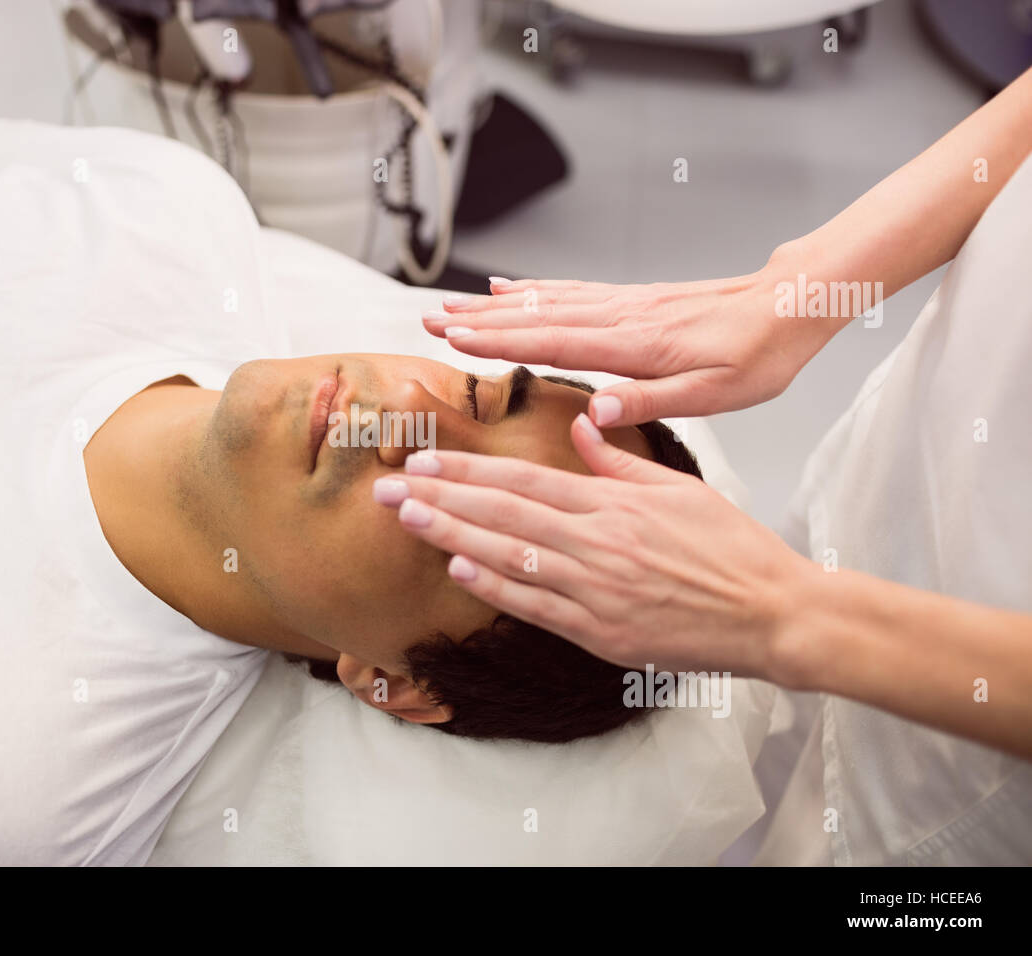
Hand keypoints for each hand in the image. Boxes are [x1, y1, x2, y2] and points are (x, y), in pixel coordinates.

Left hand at [373, 416, 813, 676]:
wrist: (772, 614)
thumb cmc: (730, 550)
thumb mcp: (679, 489)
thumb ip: (621, 462)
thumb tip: (583, 427)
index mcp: (615, 503)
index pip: (524, 480)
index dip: (468, 470)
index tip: (424, 458)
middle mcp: (598, 542)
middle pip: (503, 514)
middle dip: (440, 497)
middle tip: (388, 486)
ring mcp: (597, 590)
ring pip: (509, 557)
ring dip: (451, 536)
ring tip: (405, 519)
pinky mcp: (602, 634)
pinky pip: (536, 607)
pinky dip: (495, 587)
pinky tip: (457, 569)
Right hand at [421, 259, 835, 426]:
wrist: (791, 305)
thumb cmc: (759, 356)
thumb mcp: (716, 394)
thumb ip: (653, 401)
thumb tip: (597, 410)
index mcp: (635, 347)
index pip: (551, 342)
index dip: (497, 341)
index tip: (452, 338)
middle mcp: (621, 318)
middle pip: (537, 316)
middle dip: (479, 319)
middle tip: (429, 320)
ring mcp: (625, 304)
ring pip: (548, 301)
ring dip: (497, 304)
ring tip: (454, 304)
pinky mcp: (635, 300)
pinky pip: (573, 291)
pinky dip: (535, 289)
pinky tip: (513, 287)